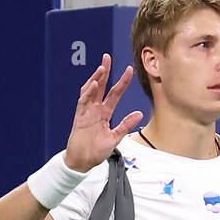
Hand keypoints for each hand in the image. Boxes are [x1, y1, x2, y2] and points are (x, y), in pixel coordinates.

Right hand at [64, 54, 143, 171]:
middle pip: (101, 87)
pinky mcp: (79, 117)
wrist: (82, 163)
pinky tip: (94, 84)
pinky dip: (88, 93)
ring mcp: (86, 112)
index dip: (122, 82)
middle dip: (104, 72)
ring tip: (102, 68)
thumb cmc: (96, 152)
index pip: (115, 94)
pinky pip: (83, 102)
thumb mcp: (115, 138)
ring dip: (96, 79)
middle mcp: (95, 110)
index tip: (129, 70)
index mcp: (104, 114)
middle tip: (107, 57)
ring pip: (91, 91)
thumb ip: (126, 125)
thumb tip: (140, 114)